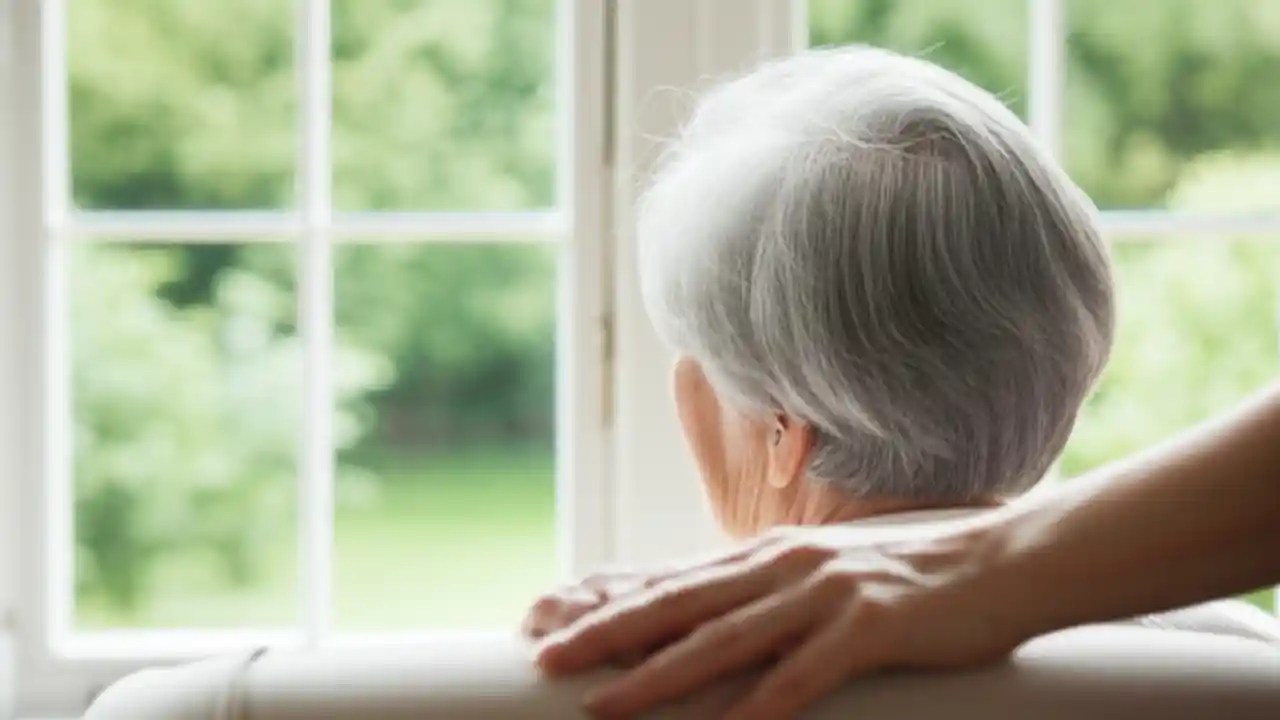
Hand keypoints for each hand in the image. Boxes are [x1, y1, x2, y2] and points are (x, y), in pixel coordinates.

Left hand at [534, 522, 1028, 719]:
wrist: (1006, 561)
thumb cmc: (915, 580)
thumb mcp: (828, 578)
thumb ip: (773, 597)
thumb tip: (722, 625)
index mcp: (770, 557)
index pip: (675, 582)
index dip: (612, 608)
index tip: (556, 629)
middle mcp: (785, 567)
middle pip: (680, 605)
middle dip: (608, 637)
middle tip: (548, 662)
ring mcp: (826, 594)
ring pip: (724, 640)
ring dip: (659, 676)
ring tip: (605, 707)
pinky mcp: (870, 627)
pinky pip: (802, 675)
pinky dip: (757, 707)